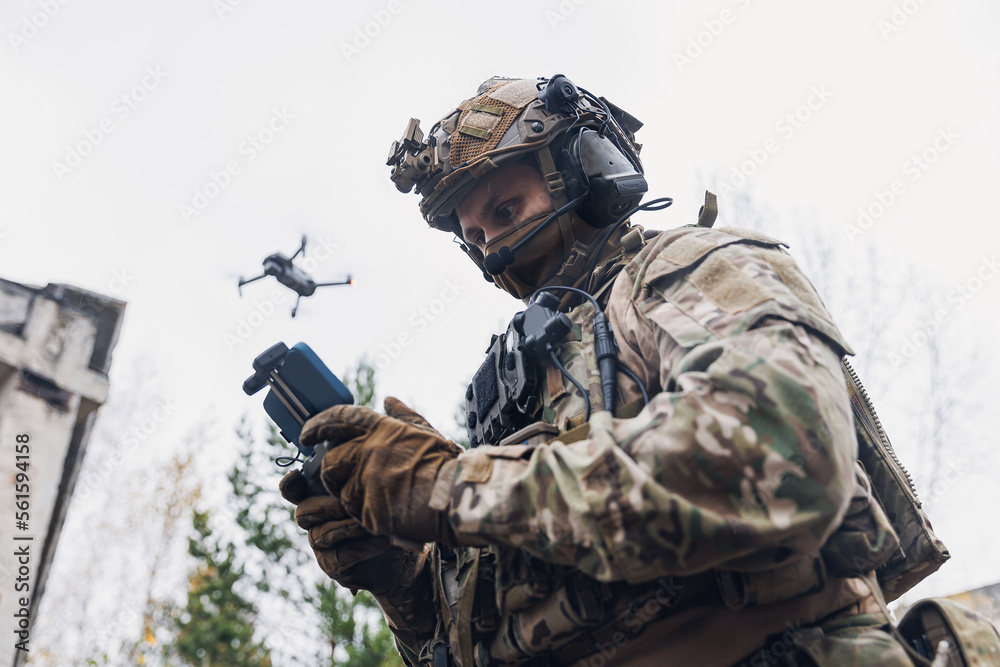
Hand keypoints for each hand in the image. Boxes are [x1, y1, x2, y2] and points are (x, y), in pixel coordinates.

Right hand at [279, 468, 423, 595]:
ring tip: (372, 522)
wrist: (411, 553)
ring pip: (319, 535)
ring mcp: (323, 545)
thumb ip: (366, 467)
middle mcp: (318, 520)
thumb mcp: (383, 485)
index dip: (291, 484)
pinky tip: (384, 540)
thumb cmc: (395, 511)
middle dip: (326, 506)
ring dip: (347, 526)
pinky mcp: (334, 566)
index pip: (295, 489)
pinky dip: (361, 547)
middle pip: (304, 512)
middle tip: (348, 503)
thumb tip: (358, 443)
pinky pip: (337, 556)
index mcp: (322, 495)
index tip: (296, 475)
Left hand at [300, 397, 461, 544]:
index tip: (306, 434)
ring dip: (350, 494)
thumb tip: (389, 399)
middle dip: (331, 471)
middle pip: (331, 460)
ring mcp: (366, 482)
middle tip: (340, 477)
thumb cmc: (445, 464)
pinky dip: (366, 514)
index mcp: (381, 429)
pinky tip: (385, 512)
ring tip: (373, 497)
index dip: (317, 425)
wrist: (457, 497)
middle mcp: (369, 452)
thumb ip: (403, 415)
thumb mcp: (425, 432)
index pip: (338, 419)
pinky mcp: (368, 510)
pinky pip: (355, 513)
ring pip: (339, 489)